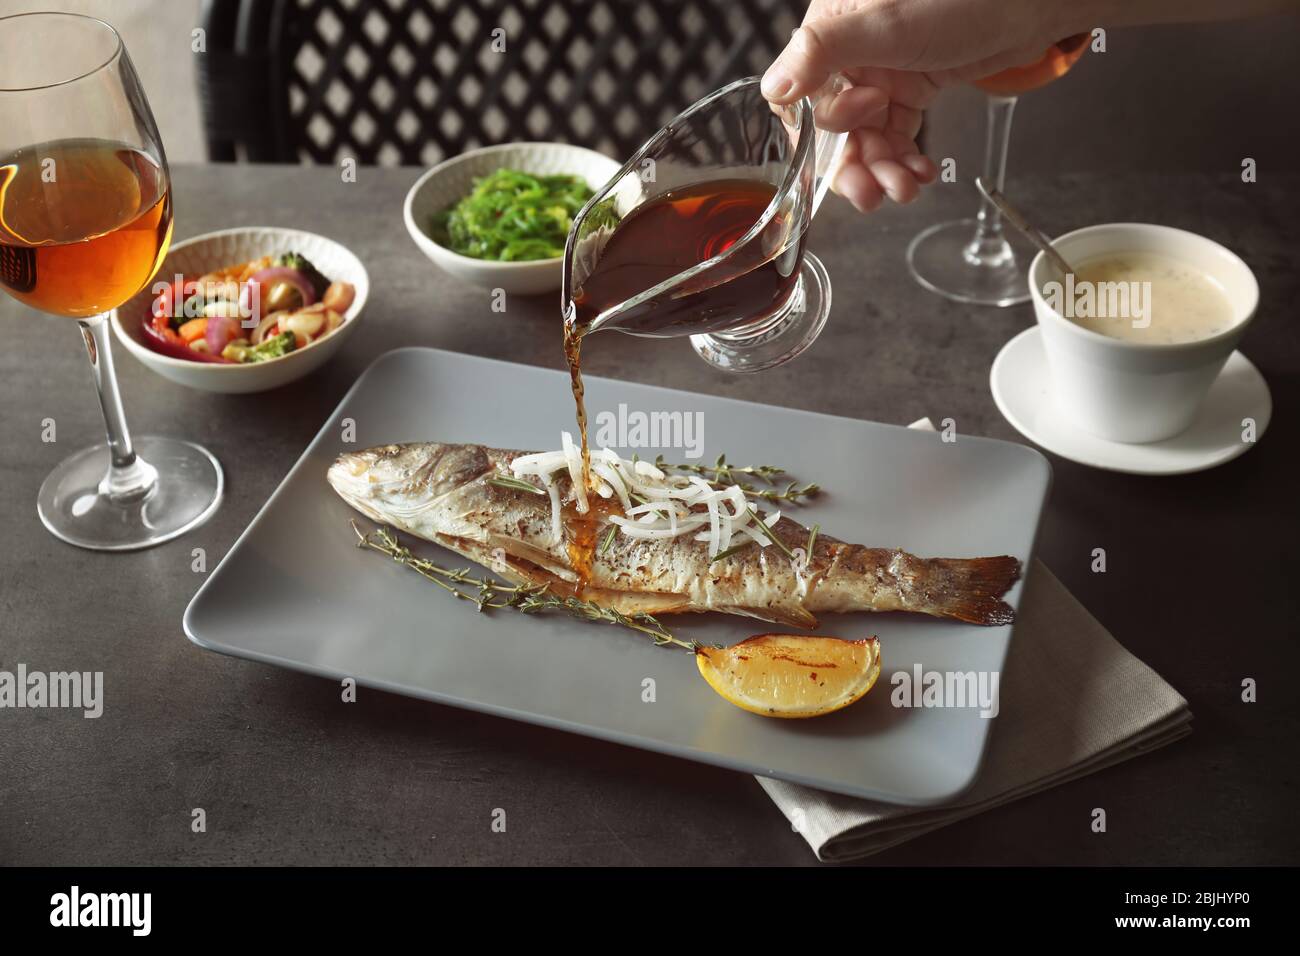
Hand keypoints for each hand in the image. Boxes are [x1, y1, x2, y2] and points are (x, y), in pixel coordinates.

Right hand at [762, 0, 1072, 211]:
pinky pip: (894, 136)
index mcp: (831, 32)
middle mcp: (849, 56)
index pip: (798, 97)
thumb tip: (774, 87)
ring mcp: (880, 75)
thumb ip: (823, 52)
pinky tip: (919, 173)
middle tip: (872, 194)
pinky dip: (904, 160)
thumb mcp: (885, 25)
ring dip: (883, 171)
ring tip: (905, 189)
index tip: (851, 135)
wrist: (1027, 2)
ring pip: (865, 140)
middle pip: (833, 129)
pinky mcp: (909, 90)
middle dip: (854, 165)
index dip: (820, 129)